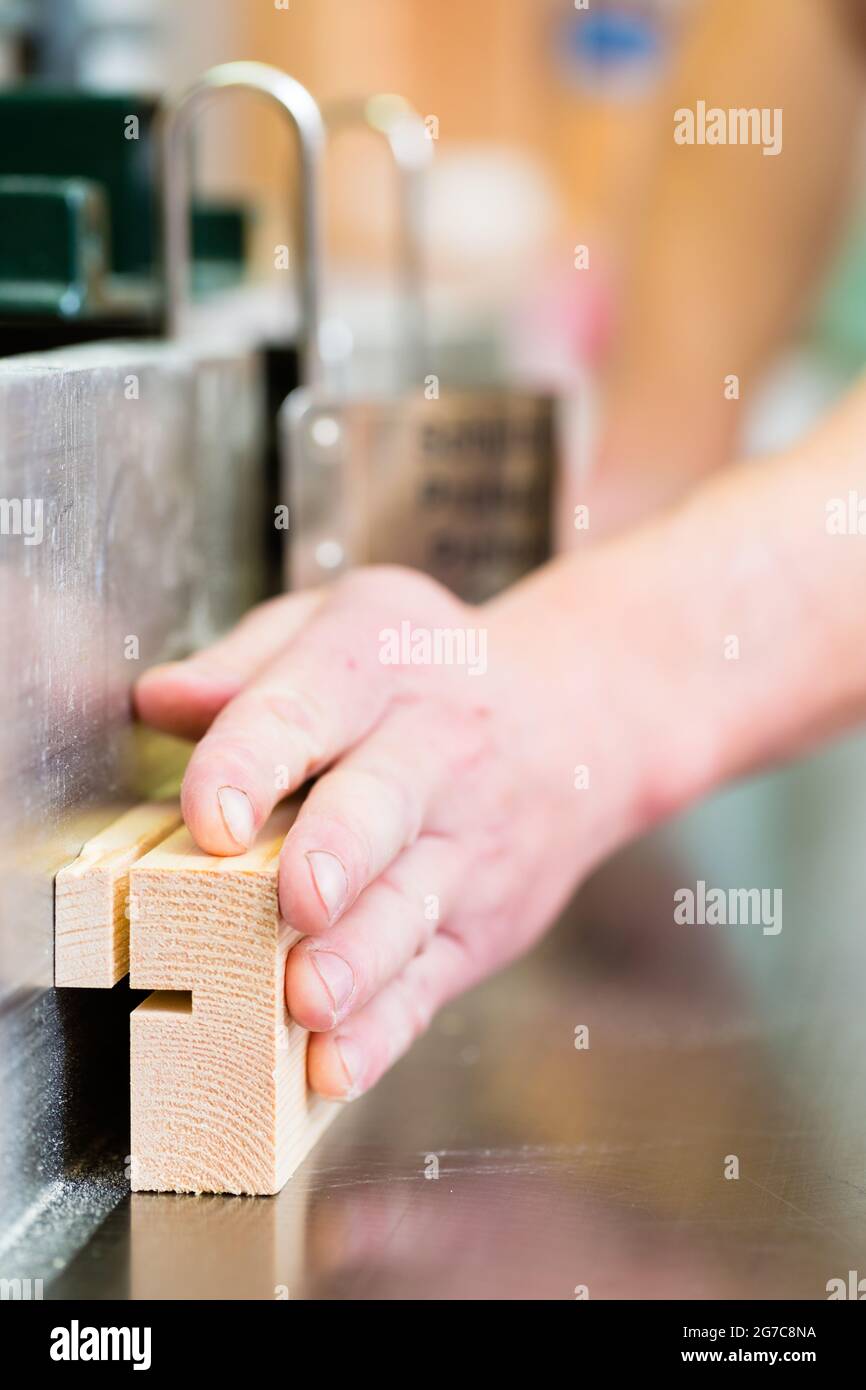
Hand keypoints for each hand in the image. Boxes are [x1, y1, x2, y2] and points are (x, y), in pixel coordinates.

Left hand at [135, 564, 647, 1100]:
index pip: (306, 707)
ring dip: (358, 960)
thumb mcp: (348, 622)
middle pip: (377, 807)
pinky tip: (336, 1066)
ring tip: (310, 999)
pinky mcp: (481, 925)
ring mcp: (464, 847)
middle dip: (337, 853)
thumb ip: (248, 660)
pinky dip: (385, 1030)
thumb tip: (162, 699)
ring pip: (407, 909)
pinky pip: (430, 980)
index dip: (254, 760)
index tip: (214, 814)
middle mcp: (430, 754)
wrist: (580, 720)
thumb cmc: (426, 675)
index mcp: (373, 667)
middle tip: (297, 897)